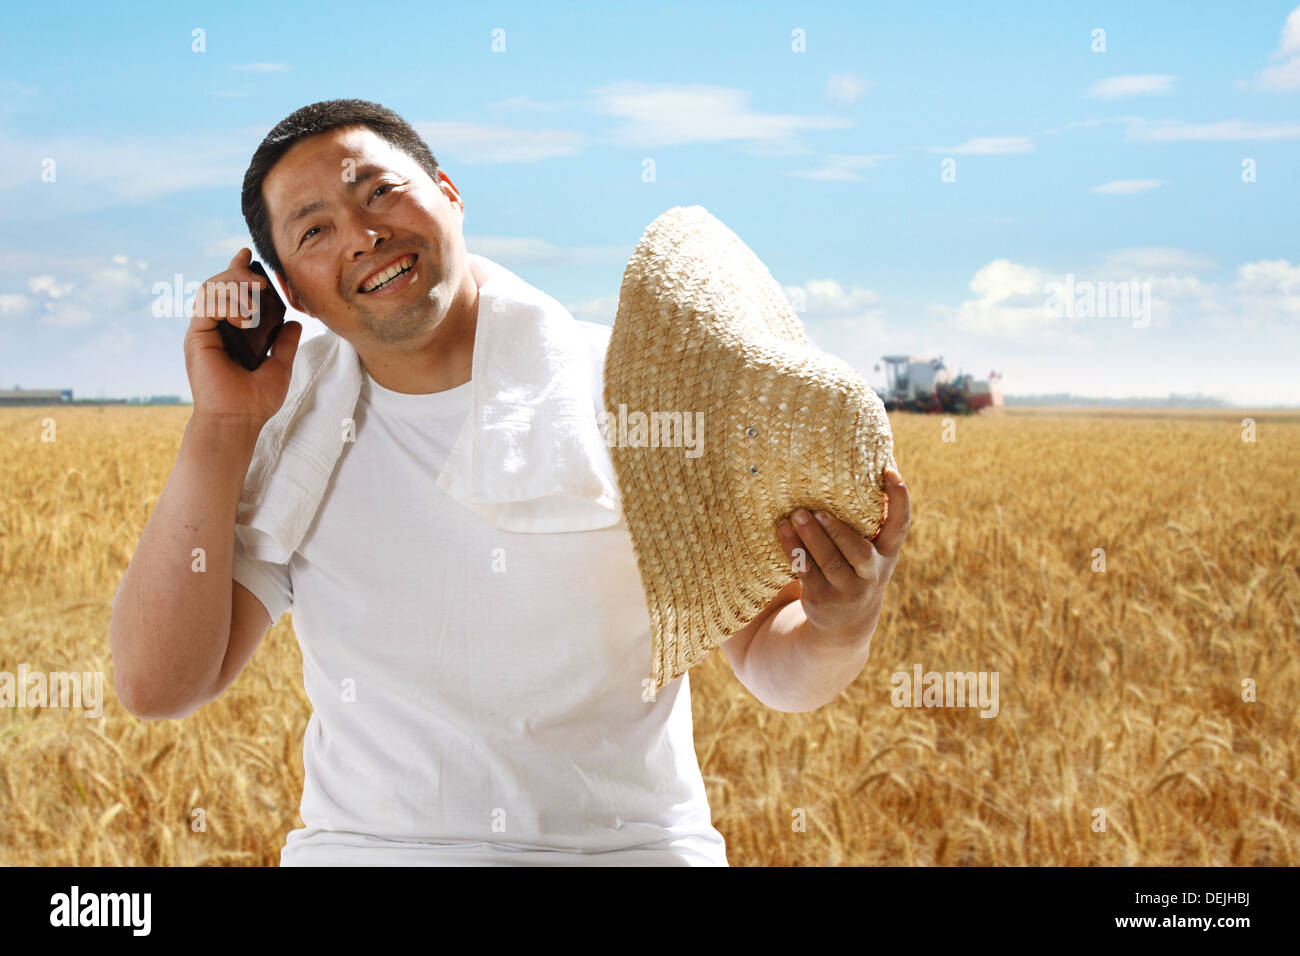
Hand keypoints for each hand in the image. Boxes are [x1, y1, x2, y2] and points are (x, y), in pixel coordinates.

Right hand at [185, 247, 302, 428]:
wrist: (238, 420)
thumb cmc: (255, 400)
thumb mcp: (280, 366)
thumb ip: (284, 343)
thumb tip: (295, 323)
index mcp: (231, 331)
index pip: (230, 293)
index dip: (238, 271)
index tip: (249, 255)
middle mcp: (214, 327)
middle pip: (220, 284)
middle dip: (240, 274)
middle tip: (262, 279)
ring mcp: (204, 331)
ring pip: (212, 288)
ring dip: (236, 285)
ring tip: (258, 291)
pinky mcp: (197, 336)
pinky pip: (207, 304)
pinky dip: (228, 302)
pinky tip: (245, 316)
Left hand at [775, 466, 910, 649]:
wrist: (846, 625)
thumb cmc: (858, 567)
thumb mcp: (873, 548)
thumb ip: (871, 515)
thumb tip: (869, 457)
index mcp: (888, 553)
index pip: (901, 524)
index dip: (899, 498)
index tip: (890, 471)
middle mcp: (871, 573)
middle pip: (859, 553)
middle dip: (840, 532)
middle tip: (820, 509)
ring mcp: (846, 589)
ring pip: (830, 563)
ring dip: (812, 538)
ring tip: (796, 515)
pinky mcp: (821, 597)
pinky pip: (806, 572)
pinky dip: (793, 550)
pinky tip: (782, 530)